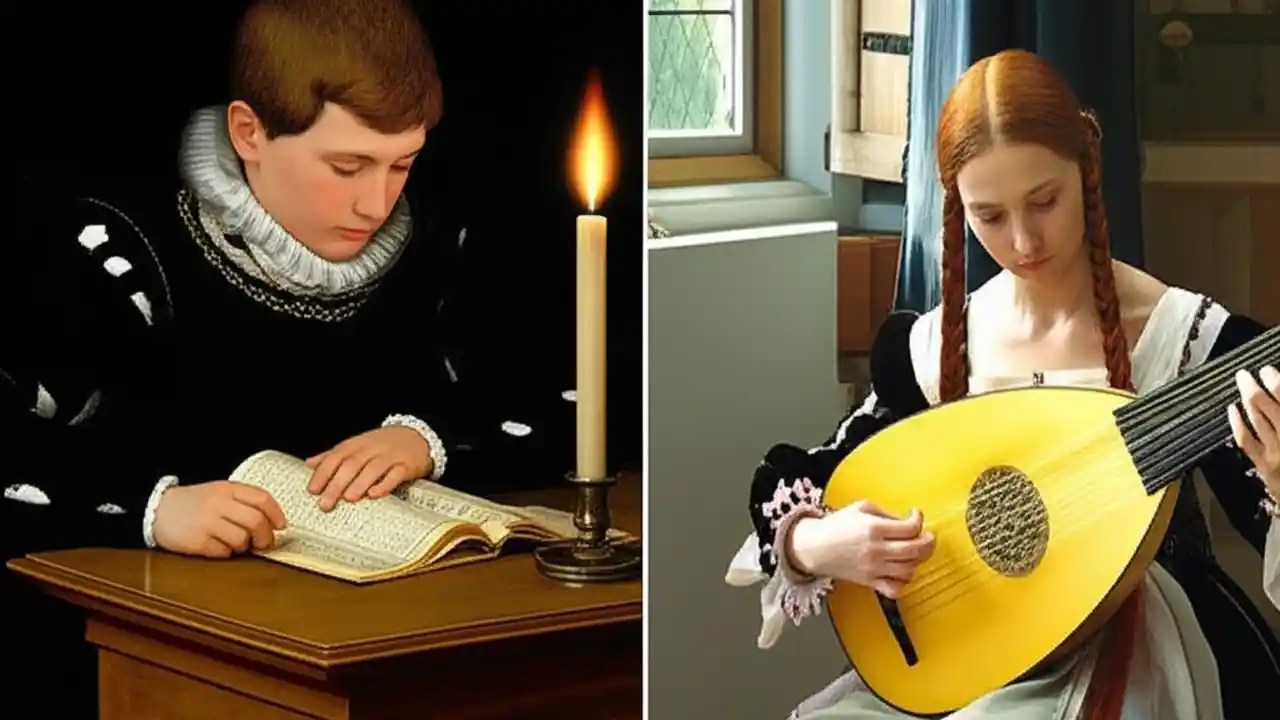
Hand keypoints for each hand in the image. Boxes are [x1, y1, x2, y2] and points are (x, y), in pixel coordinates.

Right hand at [152, 481, 286, 557]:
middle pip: (256, 521)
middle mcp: (218, 504)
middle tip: (263, 542)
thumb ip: (243, 501)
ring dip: (244, 546)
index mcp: (227, 489)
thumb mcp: (218, 493)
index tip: (281, 525)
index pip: (262, 499)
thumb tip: (272, 521)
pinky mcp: (197, 541)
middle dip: (265, 536)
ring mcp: (207, 522)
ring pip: (242, 539)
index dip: (277, 514)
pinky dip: (226, 552)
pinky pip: (224, 552)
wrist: (157, 510)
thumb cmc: (194, 504)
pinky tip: (218, 546)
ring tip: (236, 543)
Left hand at [305, 426, 431, 510]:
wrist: (418, 436)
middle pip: (352, 464)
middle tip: (326, 503)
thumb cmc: (384, 444)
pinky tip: (374, 495)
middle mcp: (372, 448)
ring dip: (359, 484)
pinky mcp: (406, 466)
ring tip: (348, 499)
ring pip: (372, 469)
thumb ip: (334, 455)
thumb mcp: (358, 445)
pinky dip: (384, 485)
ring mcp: (390, 456)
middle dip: (337, 484)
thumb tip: (309, 464)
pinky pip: (395, 475)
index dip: (323, 473)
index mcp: (357, 444)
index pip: (336, 456)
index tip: (313, 490)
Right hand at [787, 500, 934, 598]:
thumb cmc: (836, 526)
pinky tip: (901, 571)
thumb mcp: (861, 508)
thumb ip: (886, 513)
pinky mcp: (870, 581)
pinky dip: (904, 582)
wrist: (814, 547)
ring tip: (913, 552)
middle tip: (926, 536)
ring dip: (918, 560)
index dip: (919, 519)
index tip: (915, 515)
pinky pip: (895, 588)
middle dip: (928, 542)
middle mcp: (876, 550)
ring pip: (910, 569)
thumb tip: (905, 522)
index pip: (910, 527)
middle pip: (916, 550)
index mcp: (874, 528)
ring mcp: (874, 568)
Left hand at [1230, 365, 1279, 496]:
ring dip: (1247, 398)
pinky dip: (1237, 422)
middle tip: (1245, 373)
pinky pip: (1245, 440)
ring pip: (1256, 419)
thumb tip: (1277, 390)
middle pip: (1268, 406)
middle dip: (1256, 387)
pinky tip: (1232, 408)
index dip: (1276, 383)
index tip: (1268, 370)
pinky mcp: (1264, 465)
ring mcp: (1276, 453)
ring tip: (1243, 383)